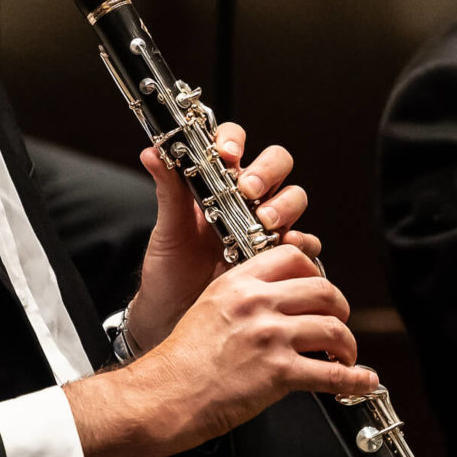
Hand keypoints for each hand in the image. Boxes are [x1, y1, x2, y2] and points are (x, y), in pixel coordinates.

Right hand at [64, 245, 376, 456]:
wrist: (162, 396)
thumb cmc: (180, 361)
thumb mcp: (209, 308)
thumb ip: (245, 299)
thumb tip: (281, 304)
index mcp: (239, 282)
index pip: (294, 257)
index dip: (317, 274)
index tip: (321, 291)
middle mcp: (257, 303)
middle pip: (324, 291)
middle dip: (340, 309)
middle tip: (339, 324)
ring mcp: (269, 336)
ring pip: (333, 328)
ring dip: (348, 345)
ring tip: (346, 356)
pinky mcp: (278, 372)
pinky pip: (331, 373)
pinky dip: (354, 379)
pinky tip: (361, 382)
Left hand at [126, 122, 323, 350]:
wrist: (174, 316)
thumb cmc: (170, 269)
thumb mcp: (167, 229)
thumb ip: (167, 189)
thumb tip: (152, 152)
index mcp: (218, 184)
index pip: (234, 145)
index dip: (235, 141)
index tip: (227, 153)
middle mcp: (247, 200)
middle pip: (276, 165)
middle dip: (267, 172)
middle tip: (249, 189)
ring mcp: (266, 227)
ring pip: (293, 197)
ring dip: (284, 205)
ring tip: (264, 221)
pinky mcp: (279, 257)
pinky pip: (304, 243)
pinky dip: (302, 241)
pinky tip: (288, 245)